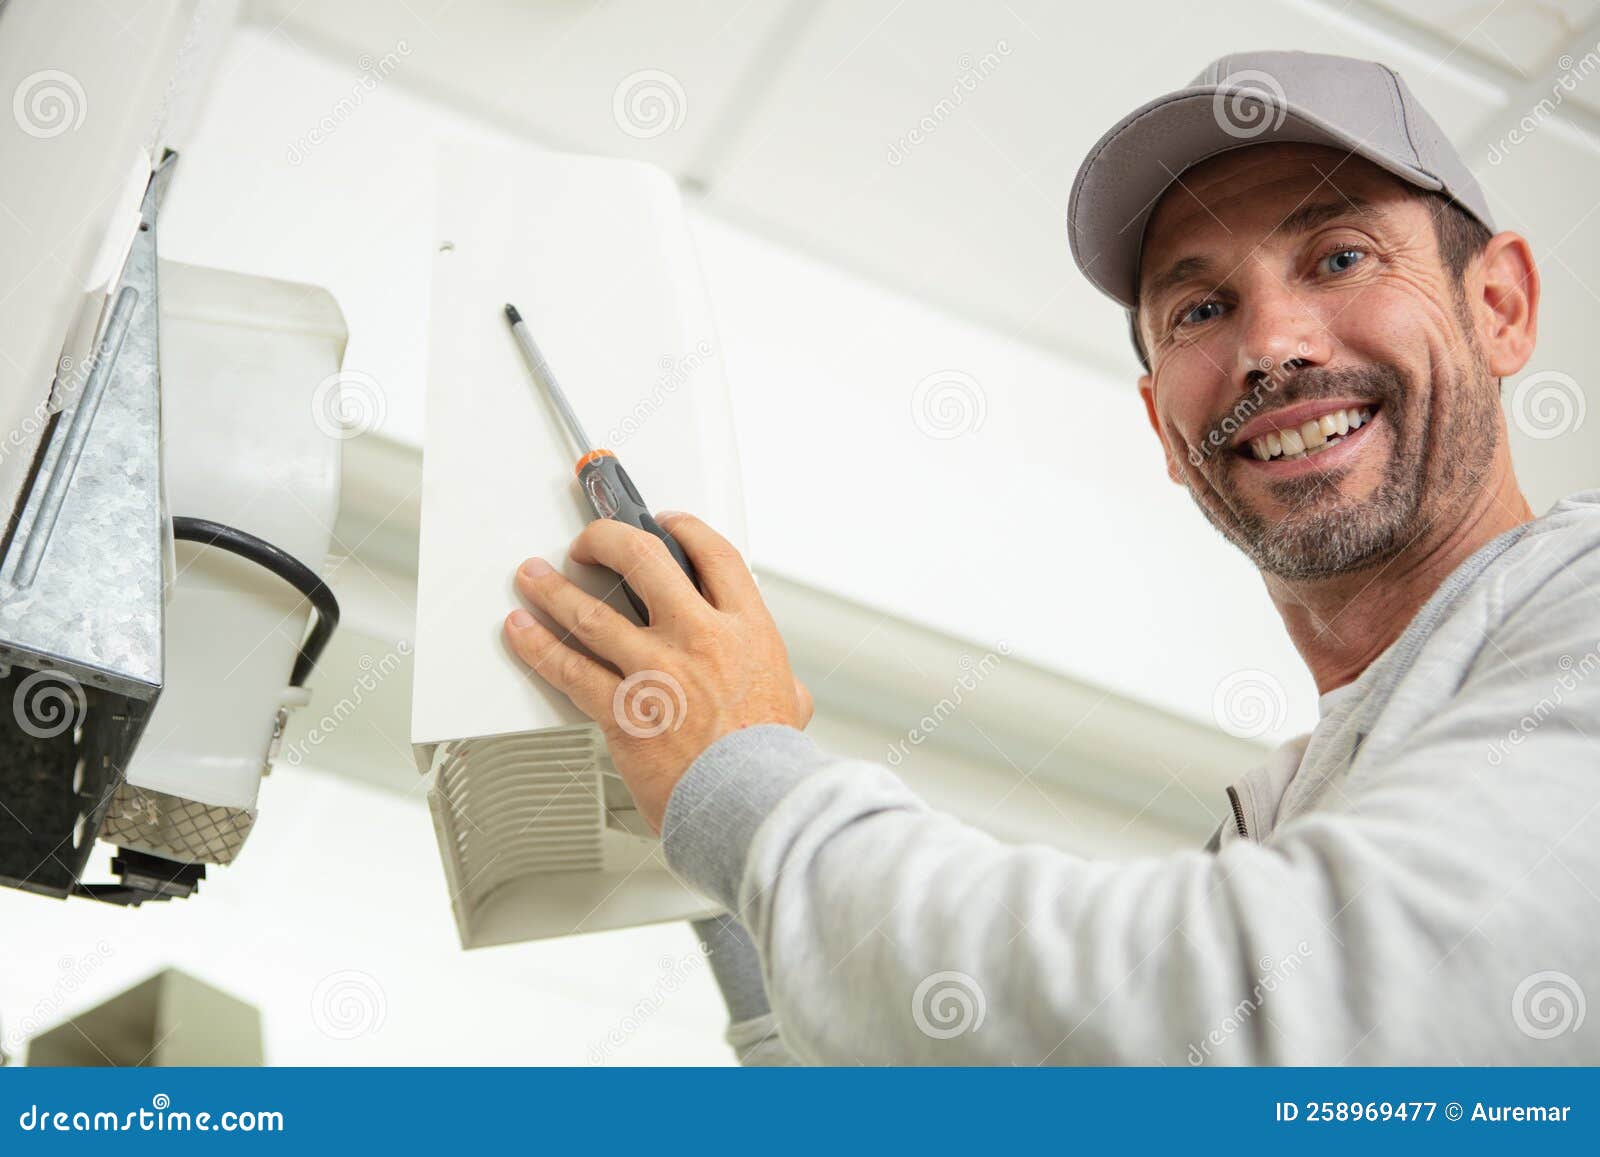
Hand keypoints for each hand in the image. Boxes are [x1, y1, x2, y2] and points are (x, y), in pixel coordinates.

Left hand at [503, 512, 812, 830]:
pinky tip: (522, 630)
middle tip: (589, 542)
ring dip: (552, 589)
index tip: (664, 523)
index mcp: (745, 629)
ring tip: (532, 577)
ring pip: (590, 612)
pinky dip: (537, 645)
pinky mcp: (622, 707)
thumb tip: (788, 693)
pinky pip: (567, 668)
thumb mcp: (791, 705)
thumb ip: (783, 685)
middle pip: (642, 559)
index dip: (682, 528)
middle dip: (606, 538)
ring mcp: (656, 670)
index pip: (712, 553)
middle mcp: (698, 638)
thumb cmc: (767, 762)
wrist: (749, 805)